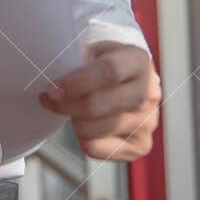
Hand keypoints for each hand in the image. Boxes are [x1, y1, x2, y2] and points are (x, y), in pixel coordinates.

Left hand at [39, 43, 160, 161]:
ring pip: (93, 130)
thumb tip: (55, 81)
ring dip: (73, 120)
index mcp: (138, 61)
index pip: (109, 72)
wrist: (127, 81)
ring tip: (71, 109)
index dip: (77, 82)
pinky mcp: (140, 146)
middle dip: (66, 105)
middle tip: (51, 99)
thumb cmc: (103, 64)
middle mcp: (149, 93)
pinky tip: (84, 124)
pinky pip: (96, 148)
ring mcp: (147, 122)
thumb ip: (79, 60)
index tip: (54, 89)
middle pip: (98, 106)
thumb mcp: (94, 50)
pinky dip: (82, 138)